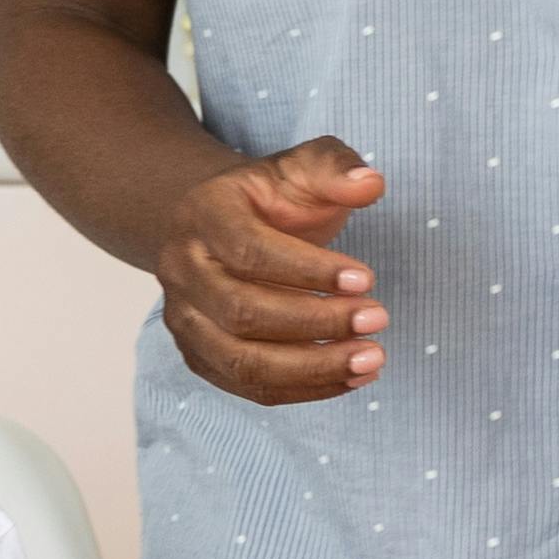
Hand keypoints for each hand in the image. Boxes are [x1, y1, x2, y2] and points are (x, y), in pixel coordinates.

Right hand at [163, 135, 391, 406]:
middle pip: (242, 312)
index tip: (367, 279)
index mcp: (203, 215)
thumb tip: (371, 185)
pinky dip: (305, 390)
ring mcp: (184, 319)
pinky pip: (250, 387)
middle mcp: (182, 270)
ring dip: (313, 369)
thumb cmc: (270, 200)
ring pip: (242, 362)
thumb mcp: (303, 168)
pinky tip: (352, 377)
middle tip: (376, 320)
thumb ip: (336, 170)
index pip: (250, 251)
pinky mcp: (200, 357)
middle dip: (316, 322)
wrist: (221, 228)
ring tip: (371, 360)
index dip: (309, 270)